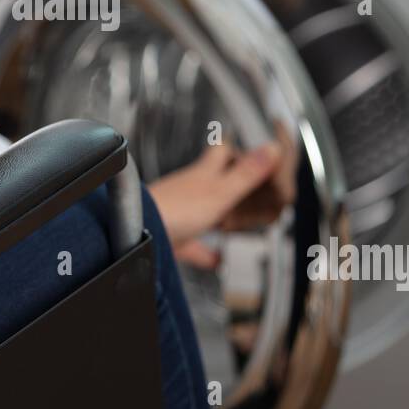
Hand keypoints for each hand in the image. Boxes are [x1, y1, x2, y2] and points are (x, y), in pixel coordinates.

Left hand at [147, 121, 297, 267]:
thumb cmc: (172, 209)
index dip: (239, 151)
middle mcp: (191, 191)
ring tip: (240, 225)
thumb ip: (247, 174)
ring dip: (223, 217)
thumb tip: (271, 149)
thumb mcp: (220, 191)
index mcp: (204, 174)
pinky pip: (196, 247)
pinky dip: (209, 253)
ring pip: (206, 212)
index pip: (223, 152)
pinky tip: (219, 259)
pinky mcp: (175, 239)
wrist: (138, 235)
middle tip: (254, 194)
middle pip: (216, 181)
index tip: (258, 156)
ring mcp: (182, 214)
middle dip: (234, 185)